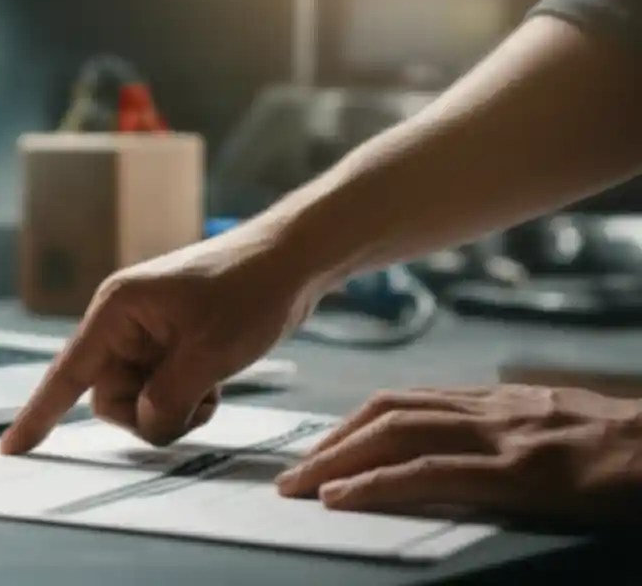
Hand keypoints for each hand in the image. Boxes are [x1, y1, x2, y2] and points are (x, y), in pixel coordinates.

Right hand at [0, 221, 329, 453]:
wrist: (294, 259)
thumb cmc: (250, 291)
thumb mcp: (208, 354)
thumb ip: (166, 401)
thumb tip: (147, 427)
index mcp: (116, 311)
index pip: (67, 374)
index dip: (38, 415)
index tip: (11, 450)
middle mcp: (123, 322)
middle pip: (110, 398)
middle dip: (149, 411)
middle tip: (196, 395)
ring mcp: (148, 333)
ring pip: (140, 400)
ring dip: (175, 406)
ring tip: (212, 382)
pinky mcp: (172, 343)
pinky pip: (163, 391)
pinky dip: (189, 396)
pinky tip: (217, 377)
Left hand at [276, 385, 641, 523]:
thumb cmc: (623, 448)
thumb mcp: (555, 428)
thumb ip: (504, 431)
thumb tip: (457, 449)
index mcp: (496, 403)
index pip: (405, 403)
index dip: (353, 424)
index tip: (319, 450)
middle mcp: (490, 411)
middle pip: (387, 413)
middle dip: (332, 443)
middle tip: (291, 475)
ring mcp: (503, 439)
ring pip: (397, 435)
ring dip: (337, 460)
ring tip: (300, 487)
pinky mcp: (520, 475)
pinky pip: (431, 474)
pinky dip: (377, 483)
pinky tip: (343, 497)